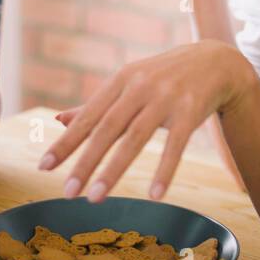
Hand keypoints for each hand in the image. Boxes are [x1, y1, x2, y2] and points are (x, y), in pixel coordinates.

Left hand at [37, 40, 254, 202]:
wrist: (215, 61)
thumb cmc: (163, 77)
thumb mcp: (128, 83)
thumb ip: (95, 106)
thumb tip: (58, 120)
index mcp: (120, 81)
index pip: (88, 117)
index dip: (65, 142)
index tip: (43, 167)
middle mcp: (139, 87)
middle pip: (107, 129)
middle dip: (85, 161)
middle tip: (67, 192)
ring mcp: (165, 98)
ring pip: (135, 138)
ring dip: (114, 170)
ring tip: (96, 198)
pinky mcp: (191, 111)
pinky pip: (176, 145)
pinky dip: (164, 170)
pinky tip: (155, 195)